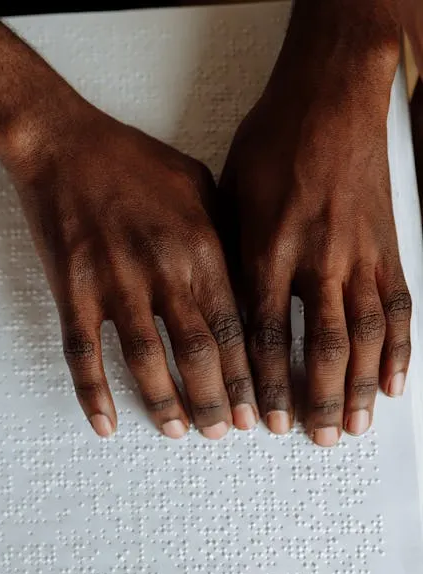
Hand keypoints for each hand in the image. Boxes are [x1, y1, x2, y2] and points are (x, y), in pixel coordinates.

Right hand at [0, 102, 256, 438]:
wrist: (63, 145)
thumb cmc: (131, 160)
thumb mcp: (198, 185)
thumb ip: (222, 237)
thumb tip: (242, 284)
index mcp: (200, 247)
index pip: (233, 327)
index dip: (245, 375)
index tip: (255, 407)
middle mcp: (162, 272)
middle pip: (195, 354)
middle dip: (211, 400)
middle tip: (221, 430)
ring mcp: (113, 284)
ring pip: (144, 361)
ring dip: (162, 403)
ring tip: (174, 431)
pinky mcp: (71, 291)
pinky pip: (83, 354)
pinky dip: (92, 393)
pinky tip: (103, 423)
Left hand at [218, 20, 410, 445]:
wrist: (330, 98)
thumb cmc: (270, 142)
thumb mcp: (229, 194)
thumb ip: (226, 255)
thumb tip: (210, 306)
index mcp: (267, 247)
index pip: (262, 331)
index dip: (262, 380)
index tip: (257, 417)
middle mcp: (317, 258)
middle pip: (318, 344)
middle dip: (313, 397)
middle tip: (309, 439)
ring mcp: (359, 254)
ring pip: (363, 335)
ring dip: (357, 386)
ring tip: (350, 428)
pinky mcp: (388, 246)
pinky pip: (399, 308)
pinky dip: (399, 350)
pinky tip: (395, 384)